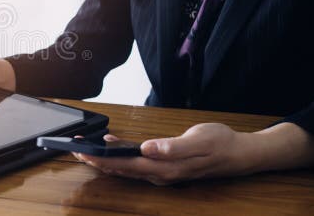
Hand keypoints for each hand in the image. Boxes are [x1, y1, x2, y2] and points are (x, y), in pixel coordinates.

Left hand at [73, 123, 250, 184]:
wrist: (240, 154)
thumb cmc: (221, 143)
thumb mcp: (200, 140)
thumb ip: (172, 147)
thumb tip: (148, 148)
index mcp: (165, 167)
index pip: (125, 165)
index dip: (102, 159)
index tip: (84, 152)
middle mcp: (160, 173)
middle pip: (120, 168)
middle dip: (96, 160)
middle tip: (74, 150)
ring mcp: (161, 172)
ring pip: (125, 167)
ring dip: (104, 159)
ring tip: (84, 149)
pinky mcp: (163, 167)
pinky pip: (135, 163)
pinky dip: (119, 156)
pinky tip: (111, 145)